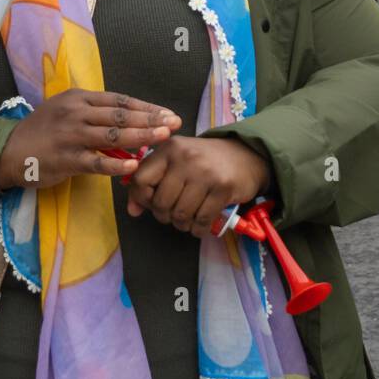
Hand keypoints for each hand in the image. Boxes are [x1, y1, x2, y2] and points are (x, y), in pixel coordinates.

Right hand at [0, 89, 179, 191]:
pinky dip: (116, 165)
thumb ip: (95, 112)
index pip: (119, 100)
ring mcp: (71, 136)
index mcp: (79, 98)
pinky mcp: (66, 159)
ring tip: (164, 138)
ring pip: (112, 136)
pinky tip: (134, 166)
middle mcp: (76, 113)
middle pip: (120, 115)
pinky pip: (96, 162)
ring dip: (141, 137)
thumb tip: (130, 118)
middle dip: (151, 119)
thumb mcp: (67, 110)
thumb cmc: (43, 131)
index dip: (145, 107)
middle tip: (175, 122)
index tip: (167, 112)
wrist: (8, 151)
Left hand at [125, 135, 271, 237]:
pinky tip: (200, 224)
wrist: (246, 155)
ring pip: (181, 214)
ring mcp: (206, 172)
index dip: (142, 198)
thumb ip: (151, 182)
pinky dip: (198, 229)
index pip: (141, 180)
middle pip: (161, 202)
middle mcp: (186, 157)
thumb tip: (133, 211)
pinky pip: (202, 220)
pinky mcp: (223, 188)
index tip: (153, 202)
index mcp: (169, 148)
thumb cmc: (204, 161)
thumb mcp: (175, 162)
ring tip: (188, 218)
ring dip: (182, 224)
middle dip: (165, 215)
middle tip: (174, 212)